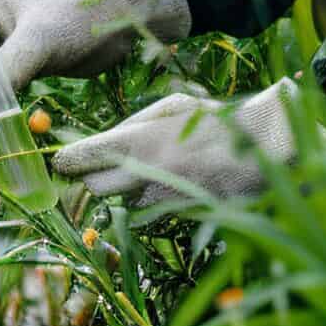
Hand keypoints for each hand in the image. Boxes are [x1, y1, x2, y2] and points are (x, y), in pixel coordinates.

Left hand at [51, 78, 301, 206]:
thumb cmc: (217, 120)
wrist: (265, 151)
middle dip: (94, 178)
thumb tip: (105, 139)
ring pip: (125, 203)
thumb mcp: (172, 106)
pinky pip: (153, 211)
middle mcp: (146, 177)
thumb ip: (135, 124)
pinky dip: (154, 199)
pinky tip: (175, 180)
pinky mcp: (179, 219)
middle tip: (96, 165)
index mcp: (141, 143)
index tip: (61, 162)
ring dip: (127, 190)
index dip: (68, 161)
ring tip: (151, 167)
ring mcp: (163, 202)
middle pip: (96, 188)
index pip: (86, 159)